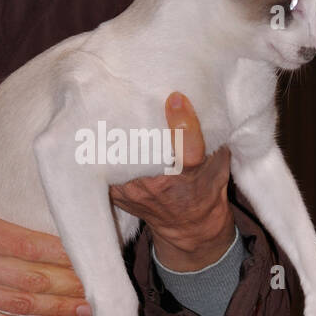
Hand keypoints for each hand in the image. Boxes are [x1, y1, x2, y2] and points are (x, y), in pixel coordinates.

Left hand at [109, 93, 235, 270]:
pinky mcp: (118, 195)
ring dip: (110, 132)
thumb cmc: (206, 186)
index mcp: (192, 174)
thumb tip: (199, 94)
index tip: (176, 98)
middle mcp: (160, 184)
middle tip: (124, 90)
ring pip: (117, 156)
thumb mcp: (219, 160)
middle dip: (134, 120)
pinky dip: (101, 150)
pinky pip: (104, 168)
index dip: (183, 122)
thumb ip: (211, 131)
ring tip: (103, 103)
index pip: (189, 149)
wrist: (189, 226)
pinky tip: (95, 130)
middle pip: (141, 147)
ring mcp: (135, 191)